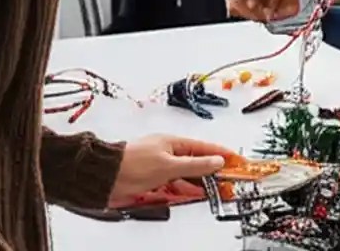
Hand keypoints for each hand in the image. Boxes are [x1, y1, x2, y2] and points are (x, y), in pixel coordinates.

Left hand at [107, 135, 231, 207]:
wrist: (101, 178)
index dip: (223, 155)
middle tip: (227, 181)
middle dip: (212, 173)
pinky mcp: (152, 180)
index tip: (238, 161)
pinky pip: (174, 186)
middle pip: (197, 163)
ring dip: (198, 184)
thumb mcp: (168, 166)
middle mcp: (168, 153)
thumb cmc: (130, 165)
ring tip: (212, 191)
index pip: (205, 148)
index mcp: (173, 143)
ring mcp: (160, 167)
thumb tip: (217, 161)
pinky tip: (189, 196)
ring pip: (186, 176)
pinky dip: (183, 191)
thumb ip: (195, 165)